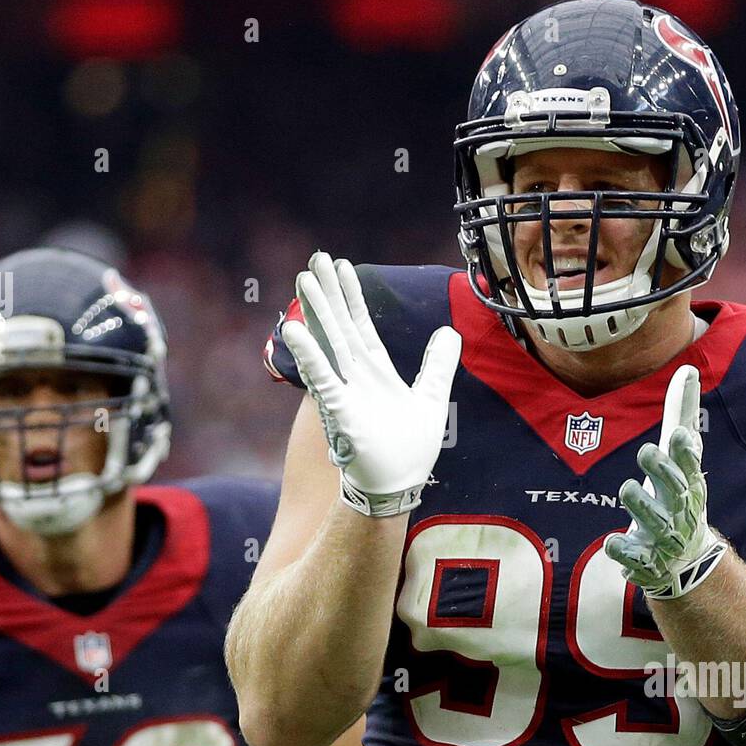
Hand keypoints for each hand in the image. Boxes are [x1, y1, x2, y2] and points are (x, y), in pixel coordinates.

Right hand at [281, 252, 461, 516]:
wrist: (397, 485)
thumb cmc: (410, 448)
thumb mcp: (431, 397)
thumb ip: (439, 364)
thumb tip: (449, 331)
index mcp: (377, 371)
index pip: (362, 325)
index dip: (353, 296)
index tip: (343, 267)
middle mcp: (358, 376)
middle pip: (341, 325)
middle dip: (329, 293)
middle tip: (314, 260)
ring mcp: (346, 391)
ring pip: (331, 343)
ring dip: (318, 312)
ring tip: (304, 281)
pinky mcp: (341, 412)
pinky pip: (323, 378)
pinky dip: (310, 355)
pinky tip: (296, 330)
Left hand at [604, 364, 726, 598]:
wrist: (684, 558)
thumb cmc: (679, 494)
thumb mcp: (683, 458)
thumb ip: (682, 415)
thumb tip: (688, 369)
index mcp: (689, 483)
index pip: (690, 465)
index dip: (686, 451)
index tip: (680, 434)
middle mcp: (680, 509)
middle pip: (675, 490)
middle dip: (663, 470)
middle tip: (646, 452)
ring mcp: (663, 537)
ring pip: (654, 522)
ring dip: (642, 505)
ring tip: (627, 488)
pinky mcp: (643, 560)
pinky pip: (632, 557)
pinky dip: (623, 550)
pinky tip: (613, 542)